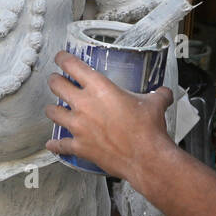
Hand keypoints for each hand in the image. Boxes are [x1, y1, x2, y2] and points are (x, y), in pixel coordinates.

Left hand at [44, 51, 173, 182]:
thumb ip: (158, 95)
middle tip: (56, 81)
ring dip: (52, 109)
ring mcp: (79, 126)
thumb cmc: (148, 129)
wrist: (146, 157)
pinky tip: (51, 145)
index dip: (63, 59)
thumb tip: (164, 93)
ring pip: (53, 113)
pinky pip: (60, 145)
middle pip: (57, 86)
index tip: (60, 58)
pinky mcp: (79, 146)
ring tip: (53, 109)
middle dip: (55, 81)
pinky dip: (55, 145)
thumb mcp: (155, 104)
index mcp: (100, 88)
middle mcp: (84, 104)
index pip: (73, 66)